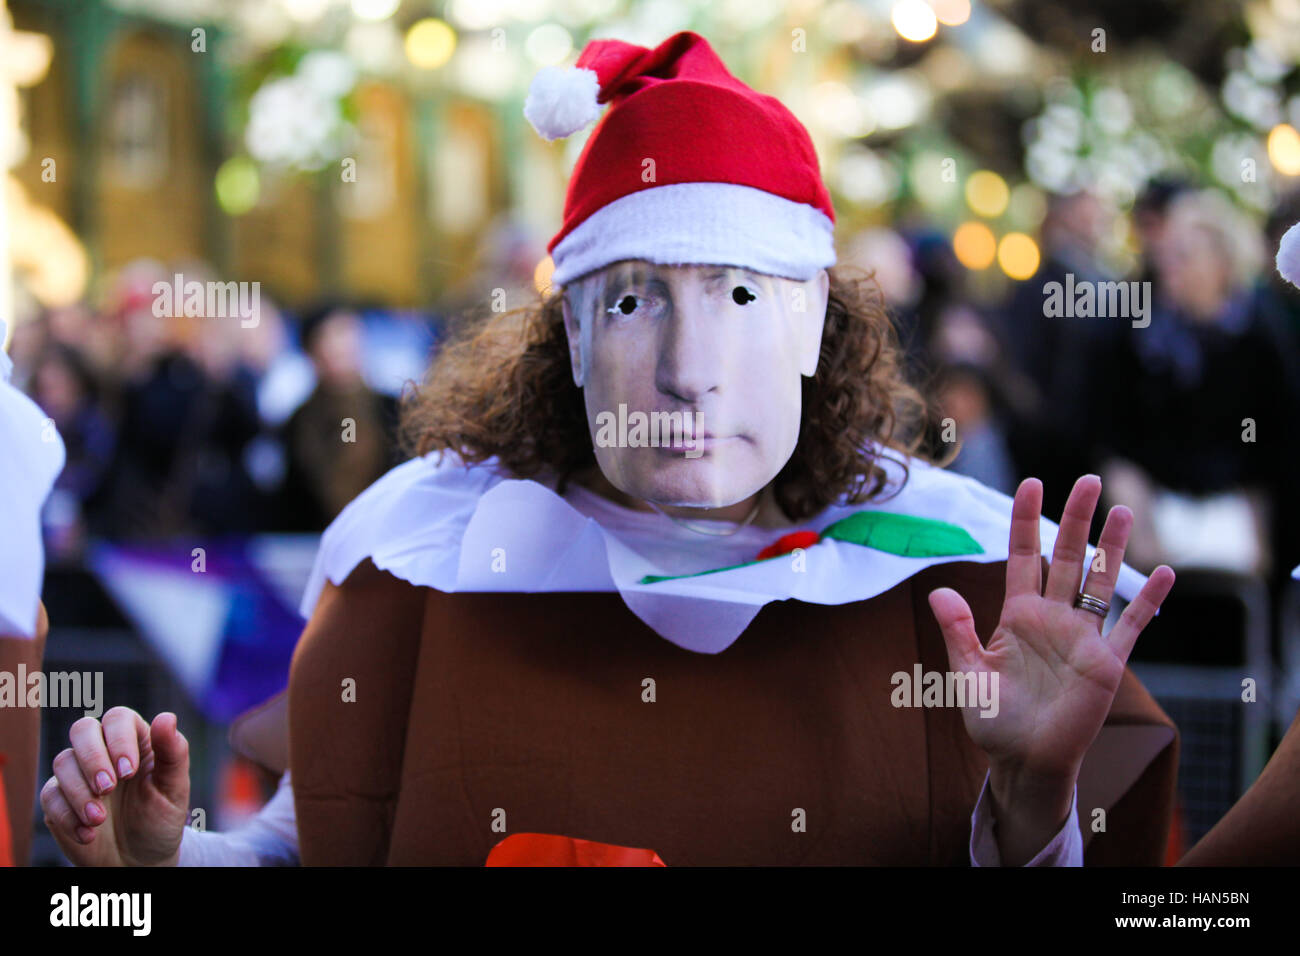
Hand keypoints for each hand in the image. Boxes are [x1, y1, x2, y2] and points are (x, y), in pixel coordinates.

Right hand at [40, 708, 190, 866]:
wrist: (137, 860)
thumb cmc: (160, 818)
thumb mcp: (174, 789)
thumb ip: (173, 753)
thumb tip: (166, 717)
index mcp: (135, 741)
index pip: (118, 718)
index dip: (119, 739)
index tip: (128, 772)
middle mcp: (103, 751)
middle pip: (83, 729)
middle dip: (93, 758)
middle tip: (108, 788)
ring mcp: (79, 774)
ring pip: (63, 761)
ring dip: (80, 792)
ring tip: (99, 819)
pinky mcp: (59, 800)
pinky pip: (50, 795)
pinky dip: (67, 816)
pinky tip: (88, 833)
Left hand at [927, 475, 1174, 861]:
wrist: (1024, 761)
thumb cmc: (993, 721)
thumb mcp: (967, 674)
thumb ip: (957, 632)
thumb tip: (938, 591)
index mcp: (1017, 615)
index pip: (1022, 557)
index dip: (1025, 520)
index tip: (1031, 483)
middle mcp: (1052, 618)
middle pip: (1066, 558)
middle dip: (1076, 519)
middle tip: (1088, 479)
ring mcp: (1082, 638)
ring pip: (1099, 582)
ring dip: (1111, 548)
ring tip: (1122, 509)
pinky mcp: (1107, 664)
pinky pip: (1131, 626)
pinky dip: (1147, 601)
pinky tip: (1163, 573)